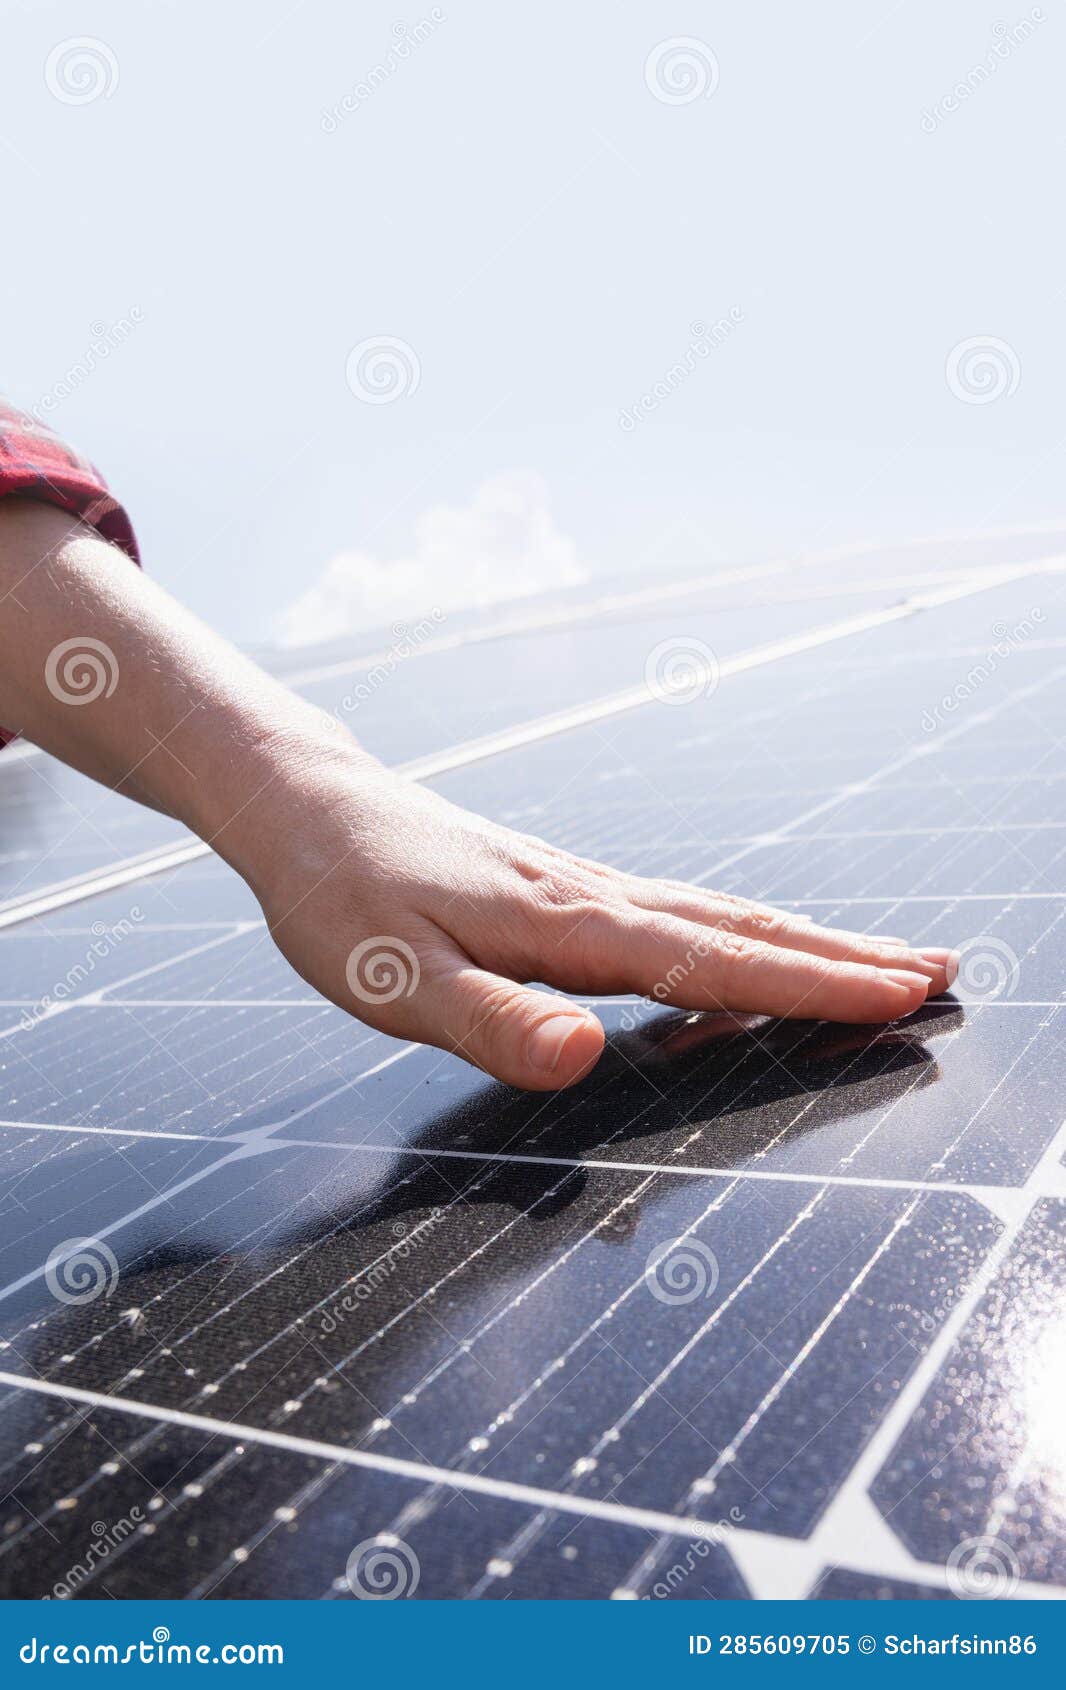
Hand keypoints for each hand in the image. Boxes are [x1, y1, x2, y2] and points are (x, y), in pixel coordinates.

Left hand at [237, 751, 957, 1092]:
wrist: (306, 806)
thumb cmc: (340, 896)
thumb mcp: (389, 979)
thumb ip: (490, 1021)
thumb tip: (587, 1056)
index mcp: (565, 925)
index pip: (712, 959)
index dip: (809, 985)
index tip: (899, 998)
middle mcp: (591, 896)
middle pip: (741, 925)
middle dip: (843, 955)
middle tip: (938, 972)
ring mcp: (581, 885)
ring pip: (717, 911)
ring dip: (806, 938)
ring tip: (879, 959)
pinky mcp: (561, 888)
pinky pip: (678, 912)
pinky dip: (742, 931)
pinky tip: (750, 950)